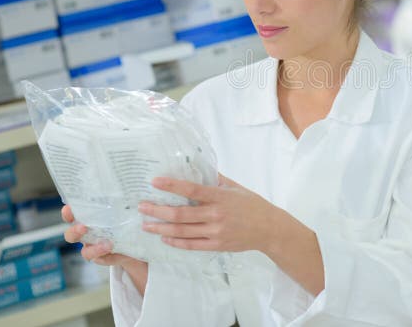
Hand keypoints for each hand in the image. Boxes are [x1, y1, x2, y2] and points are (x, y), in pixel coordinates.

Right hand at [62, 205, 145, 270]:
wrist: (138, 241)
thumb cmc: (128, 221)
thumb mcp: (127, 210)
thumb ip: (128, 204)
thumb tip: (136, 198)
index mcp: (90, 219)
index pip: (74, 215)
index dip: (68, 213)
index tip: (68, 208)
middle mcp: (88, 234)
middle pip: (71, 235)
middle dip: (74, 231)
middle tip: (83, 228)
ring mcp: (95, 248)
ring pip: (85, 251)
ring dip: (94, 249)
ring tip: (107, 244)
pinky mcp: (105, 258)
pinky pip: (101, 259)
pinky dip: (106, 256)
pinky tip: (114, 250)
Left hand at [139, 174, 277, 252]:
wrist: (269, 229)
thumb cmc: (252, 205)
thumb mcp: (236, 188)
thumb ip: (217, 179)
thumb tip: (198, 167)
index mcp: (220, 197)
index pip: (192, 190)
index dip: (172, 185)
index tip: (155, 181)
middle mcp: (216, 215)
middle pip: (180, 214)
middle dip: (158, 210)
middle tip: (142, 206)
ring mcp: (215, 232)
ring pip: (182, 231)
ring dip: (161, 227)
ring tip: (146, 224)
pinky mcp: (216, 245)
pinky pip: (191, 245)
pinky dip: (175, 241)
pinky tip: (164, 237)